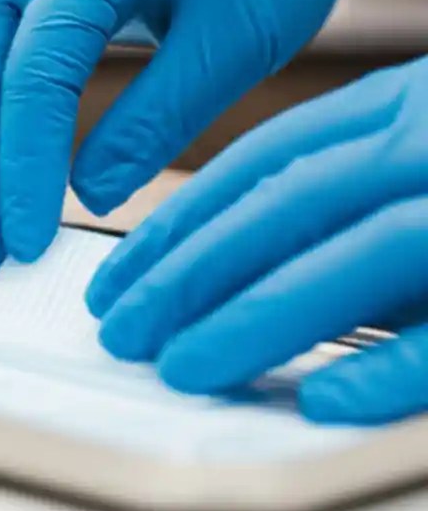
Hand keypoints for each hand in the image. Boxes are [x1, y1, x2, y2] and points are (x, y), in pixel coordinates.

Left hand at [87, 57, 427, 424]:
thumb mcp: (413, 163)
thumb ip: (337, 205)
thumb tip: (220, 278)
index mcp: (401, 110)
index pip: (266, 161)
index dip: (177, 224)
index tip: (112, 282)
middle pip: (290, 201)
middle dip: (189, 270)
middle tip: (119, 332)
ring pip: (359, 253)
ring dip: (255, 313)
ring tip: (177, 366)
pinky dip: (388, 367)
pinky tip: (319, 400)